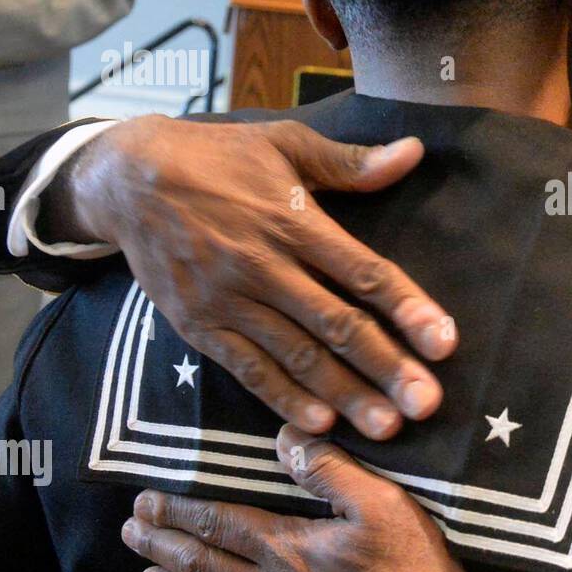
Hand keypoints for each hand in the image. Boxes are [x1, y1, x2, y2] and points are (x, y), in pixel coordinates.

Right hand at [46, 115, 458, 437]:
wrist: (126, 178)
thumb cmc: (219, 156)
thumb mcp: (284, 144)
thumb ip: (350, 162)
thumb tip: (413, 152)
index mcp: (293, 221)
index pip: (363, 271)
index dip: (407, 308)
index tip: (445, 342)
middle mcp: (263, 265)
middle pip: (336, 325)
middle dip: (386, 368)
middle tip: (427, 404)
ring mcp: (228, 301)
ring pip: (297, 356)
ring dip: (344, 395)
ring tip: (387, 428)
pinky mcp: (199, 326)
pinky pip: (248, 369)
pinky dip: (283, 398)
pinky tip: (318, 424)